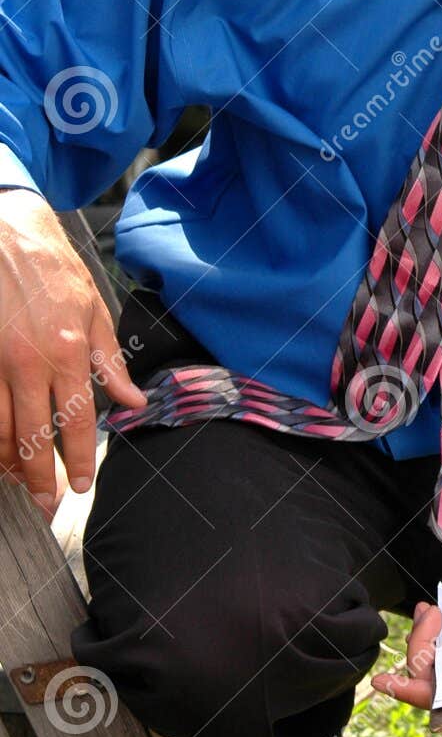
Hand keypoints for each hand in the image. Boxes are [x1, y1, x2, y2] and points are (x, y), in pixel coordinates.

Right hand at [0, 191, 146, 510]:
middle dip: (40, 478)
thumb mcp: (94, 309)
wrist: (6, 233)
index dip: (76, 461)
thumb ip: (110, 362)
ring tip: (19, 482)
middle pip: (31, 438)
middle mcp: (27, 363)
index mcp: (67, 352)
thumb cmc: (52, 268)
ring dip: (8, 463)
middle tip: (47, 503)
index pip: (74, 423)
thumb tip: (134, 401)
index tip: (80, 486)